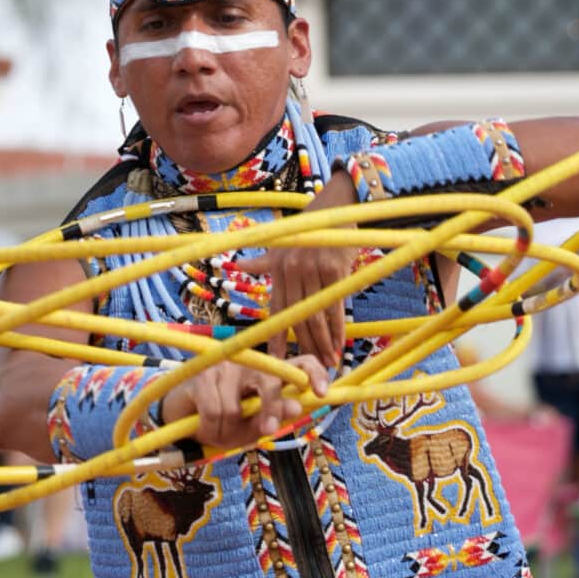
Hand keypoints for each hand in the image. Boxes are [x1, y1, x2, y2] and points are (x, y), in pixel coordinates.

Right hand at [162, 356, 328, 450]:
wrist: (179, 417)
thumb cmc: (221, 422)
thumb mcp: (249, 428)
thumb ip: (271, 418)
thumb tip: (296, 406)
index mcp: (269, 375)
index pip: (300, 363)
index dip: (315, 373)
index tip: (321, 393)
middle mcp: (251, 363)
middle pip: (270, 380)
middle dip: (271, 408)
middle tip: (267, 429)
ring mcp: (226, 365)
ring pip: (236, 407)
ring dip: (226, 431)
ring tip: (217, 433)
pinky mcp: (203, 372)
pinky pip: (214, 410)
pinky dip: (210, 429)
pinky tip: (204, 430)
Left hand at [236, 175, 358, 368]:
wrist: (336, 207)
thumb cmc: (310, 229)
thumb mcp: (284, 244)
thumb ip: (265, 261)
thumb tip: (238, 264)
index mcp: (277, 268)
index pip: (276, 310)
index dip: (277, 337)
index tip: (276, 362)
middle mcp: (291, 270)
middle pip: (297, 318)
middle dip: (304, 347)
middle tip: (310, 370)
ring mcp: (312, 271)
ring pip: (316, 317)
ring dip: (322, 344)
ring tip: (327, 364)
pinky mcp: (334, 271)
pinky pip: (335, 308)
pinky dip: (338, 330)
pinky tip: (340, 345)